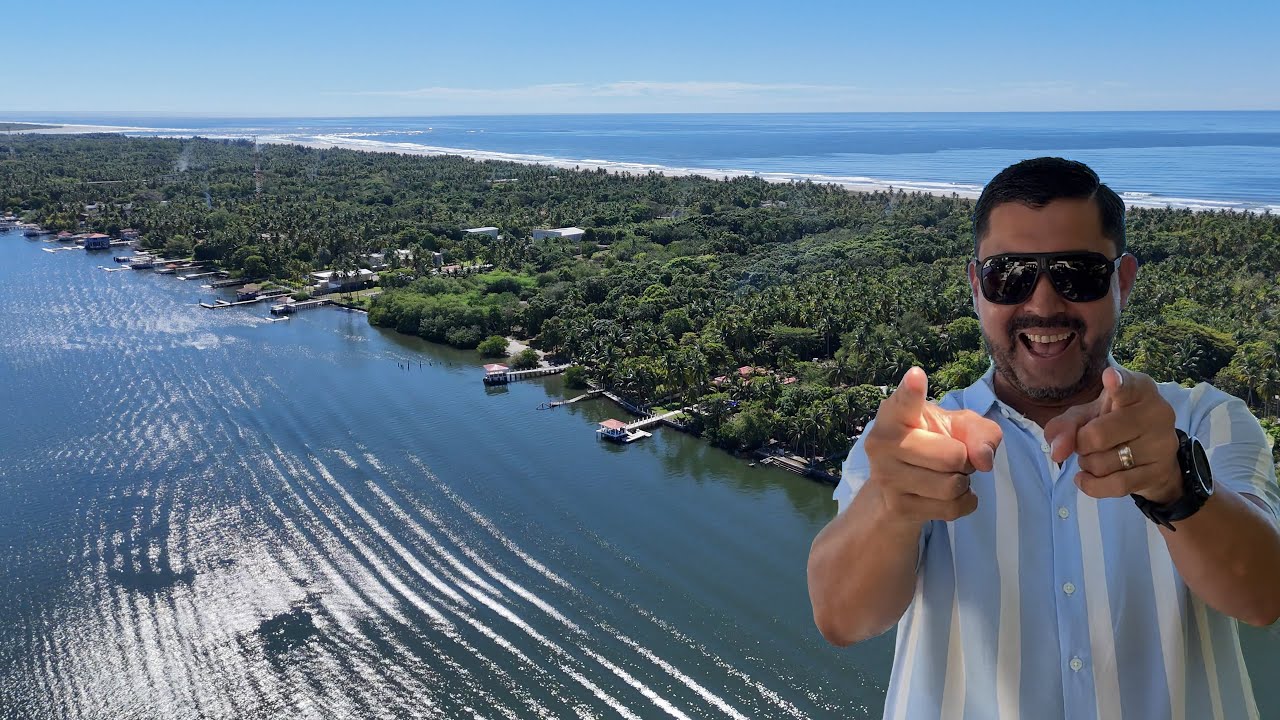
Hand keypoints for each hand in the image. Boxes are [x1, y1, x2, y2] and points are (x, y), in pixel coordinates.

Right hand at [863, 367, 1003, 524]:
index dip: (912, 390)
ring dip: (963, 482)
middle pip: (953, 457)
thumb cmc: (933, 442)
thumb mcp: (960, 426)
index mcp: (895, 413)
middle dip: (965, 460)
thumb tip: (983, 460)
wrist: (900, 485)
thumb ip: (982, 432)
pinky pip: (952, 508)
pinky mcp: (897, 505)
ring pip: (953, 485)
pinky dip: (964, 502)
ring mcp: (886, 476)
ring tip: (947, 475)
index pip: (905, 402)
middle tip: (952, 457)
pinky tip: (949, 494)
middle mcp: (882, 442)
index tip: (917, 376)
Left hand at [1043, 366, 1180, 502]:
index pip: (1128, 386)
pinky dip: (1092, 486)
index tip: (1109, 377)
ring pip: (1103, 463)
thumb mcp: (1086, 417)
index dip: (1117, 384)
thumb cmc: (1114, 425)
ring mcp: (1162, 444)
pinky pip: (1116, 485)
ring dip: (1088, 464)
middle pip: (1097, 435)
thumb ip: (1065, 426)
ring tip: (1095, 457)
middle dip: (1080, 444)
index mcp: (1139, 389)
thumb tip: (1057, 452)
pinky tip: (1085, 479)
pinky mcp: (1160, 472)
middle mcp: (1156, 412)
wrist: (1151, 457)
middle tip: (1086, 442)